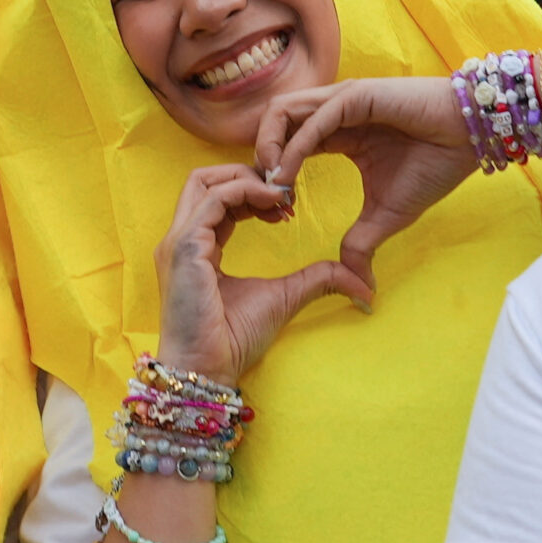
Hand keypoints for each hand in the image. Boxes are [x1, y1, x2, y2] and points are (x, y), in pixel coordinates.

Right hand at [154, 164, 373, 385]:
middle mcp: (182, 238)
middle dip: (245, 173)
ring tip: (281, 196)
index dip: (253, 193)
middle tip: (283, 191)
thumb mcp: (285, 297)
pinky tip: (274, 204)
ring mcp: (179, 241)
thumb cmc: (234, 339)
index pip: (218, 199)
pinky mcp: (185, 247)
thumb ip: (317, 279)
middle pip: (204, 179)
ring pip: (204, 180)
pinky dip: (245, 191)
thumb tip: (362, 285)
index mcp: (197, 248)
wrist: (210, 369)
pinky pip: (214, 199)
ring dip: (247, 178)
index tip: (287, 206)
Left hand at [254, 76, 477, 287]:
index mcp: (336, 132)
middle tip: (263, 197)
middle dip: (259, 160)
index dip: (272, 176)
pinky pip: (314, 120)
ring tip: (272, 184)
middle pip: (273, 124)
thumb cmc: (433, 166)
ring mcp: (341, 100)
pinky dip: (294, 147)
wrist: (471, 139)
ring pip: (282, 113)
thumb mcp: (387, 215)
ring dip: (267, 148)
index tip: (279, 211)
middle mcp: (332, 112)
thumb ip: (362, 243)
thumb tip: (358, 288)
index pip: (285, 145)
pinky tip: (288, 176)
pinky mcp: (356, 95)